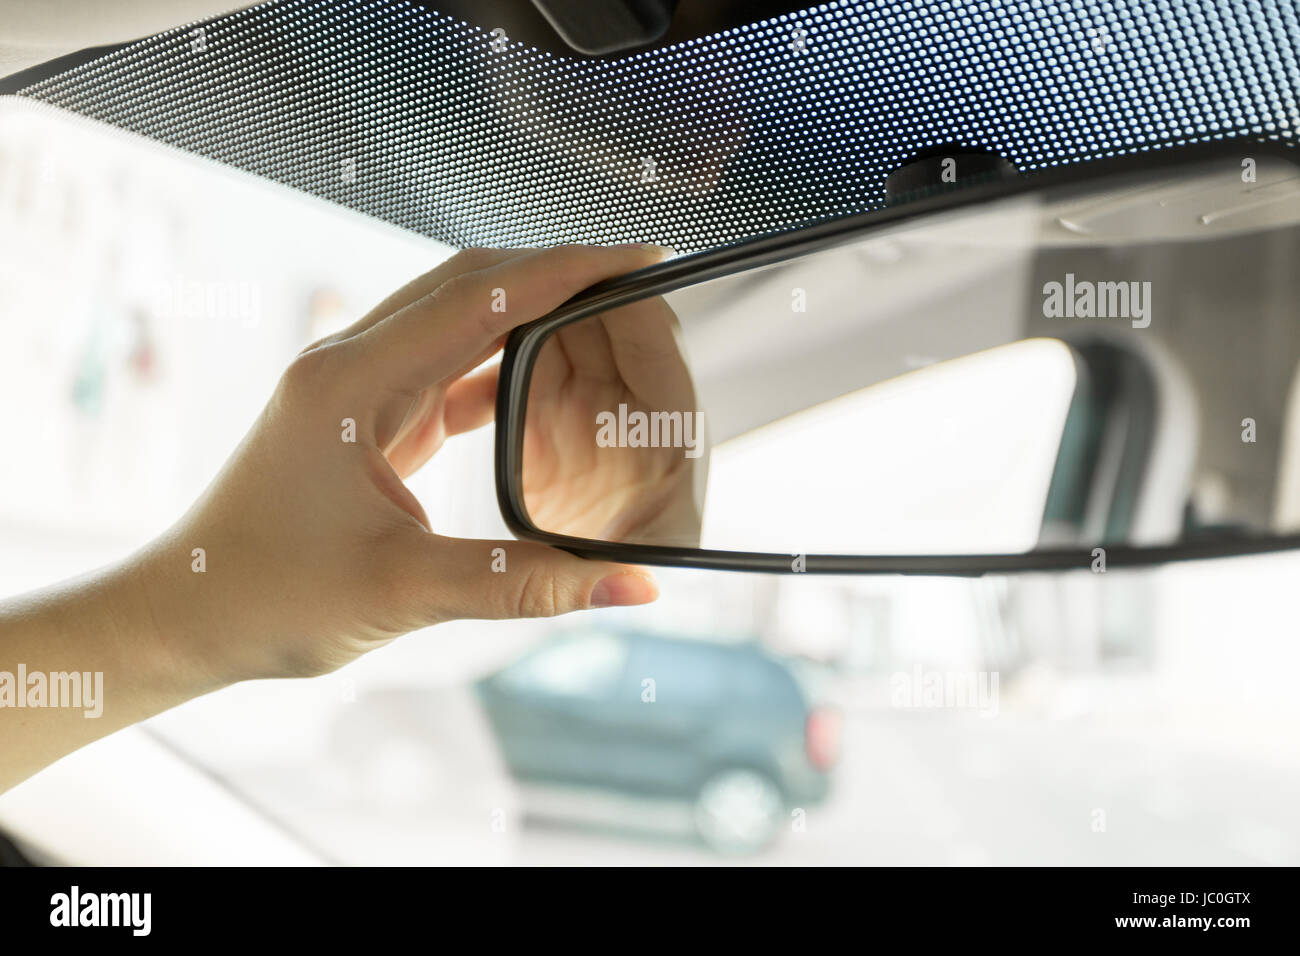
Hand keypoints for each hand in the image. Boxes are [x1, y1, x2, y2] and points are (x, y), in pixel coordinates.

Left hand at [126, 246, 677, 689]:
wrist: (187, 616)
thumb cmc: (269, 600)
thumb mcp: (407, 592)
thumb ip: (525, 583)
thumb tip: (632, 583)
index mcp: (349, 383)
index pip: (479, 300)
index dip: (566, 272)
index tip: (636, 257)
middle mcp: (347, 364)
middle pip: (466, 284)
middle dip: (554, 272)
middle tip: (633, 275)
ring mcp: (352, 385)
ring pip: (454, 318)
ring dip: (527, 309)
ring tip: (601, 310)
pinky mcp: (361, 414)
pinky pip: (442, 366)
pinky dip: (498, 362)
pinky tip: (544, 376)